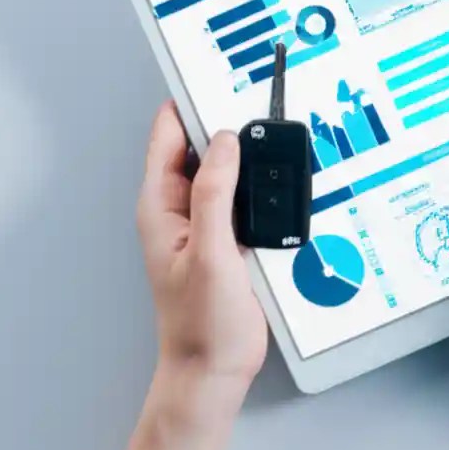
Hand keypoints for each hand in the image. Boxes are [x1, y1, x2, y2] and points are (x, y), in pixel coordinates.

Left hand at [105, 102, 267, 449]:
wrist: (216, 371)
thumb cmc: (202, 325)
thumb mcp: (210, 252)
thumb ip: (215, 193)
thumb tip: (226, 141)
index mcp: (160, 206)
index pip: (169, 136)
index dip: (192, 103)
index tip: (219, 77)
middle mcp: (180, 210)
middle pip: (205, 148)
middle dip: (231, 123)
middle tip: (262, 98)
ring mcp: (207, 226)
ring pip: (230, 172)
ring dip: (253, 158)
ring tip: (280, 135)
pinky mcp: (232, 242)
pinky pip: (248, 201)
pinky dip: (266, 189)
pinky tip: (287, 185)